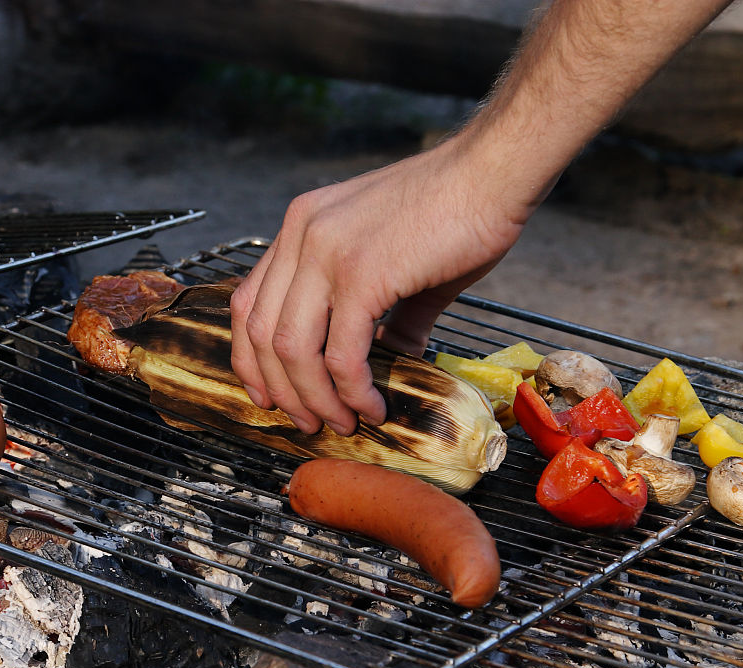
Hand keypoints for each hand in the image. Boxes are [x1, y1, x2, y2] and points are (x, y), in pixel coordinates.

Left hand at [229, 138, 528, 436]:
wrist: (494, 171)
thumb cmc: (457, 207)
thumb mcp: (396, 258)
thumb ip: (385, 309)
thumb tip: (393, 352)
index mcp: (300, 225)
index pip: (248, 301)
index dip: (251, 357)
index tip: (268, 393)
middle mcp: (301, 234)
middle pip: (261, 332)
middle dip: (280, 389)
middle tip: (306, 422)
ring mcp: (327, 253)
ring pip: (293, 349)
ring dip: (314, 399)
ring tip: (341, 422)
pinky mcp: (362, 274)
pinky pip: (342, 353)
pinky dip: (352, 391)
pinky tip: (372, 406)